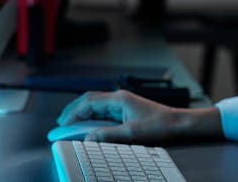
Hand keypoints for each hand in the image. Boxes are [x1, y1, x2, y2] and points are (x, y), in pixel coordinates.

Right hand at [56, 89, 221, 143]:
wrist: (178, 124)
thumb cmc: (159, 126)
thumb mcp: (132, 134)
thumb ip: (108, 136)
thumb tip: (87, 139)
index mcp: (118, 99)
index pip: (88, 103)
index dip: (72, 113)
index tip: (60, 125)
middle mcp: (119, 98)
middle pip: (89, 101)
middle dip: (72, 111)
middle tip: (60, 125)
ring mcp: (122, 103)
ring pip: (95, 106)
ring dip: (81, 115)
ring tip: (68, 126)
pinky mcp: (126, 110)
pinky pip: (103, 112)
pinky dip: (91, 119)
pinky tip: (87, 127)